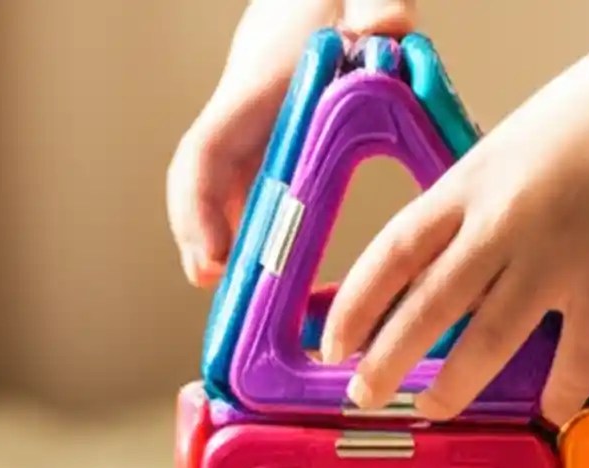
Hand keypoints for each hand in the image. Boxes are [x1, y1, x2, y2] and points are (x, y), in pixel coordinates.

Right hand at [167, 0, 416, 285]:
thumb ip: (378, 5)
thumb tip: (392, 29)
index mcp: (257, 88)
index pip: (206, 155)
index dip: (196, 214)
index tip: (207, 266)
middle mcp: (243, 116)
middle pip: (208, 194)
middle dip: (214, 253)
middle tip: (235, 315)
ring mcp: (253, 132)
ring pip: (229, 200)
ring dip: (239, 251)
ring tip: (265, 313)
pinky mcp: (271, 143)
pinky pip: (255, 193)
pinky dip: (265, 232)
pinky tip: (294, 274)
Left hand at [320, 34, 588, 424]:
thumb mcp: (508, 149)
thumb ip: (477, 205)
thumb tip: (445, 264)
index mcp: (470, 181)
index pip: (392, 252)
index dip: (354, 305)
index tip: (332, 341)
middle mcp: (504, 221)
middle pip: (428, 306)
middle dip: (387, 360)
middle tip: (365, 393)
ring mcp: (558, 254)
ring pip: (489, 340)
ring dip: (455, 385)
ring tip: (434, 406)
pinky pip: (579, 354)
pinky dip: (560, 390)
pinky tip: (549, 410)